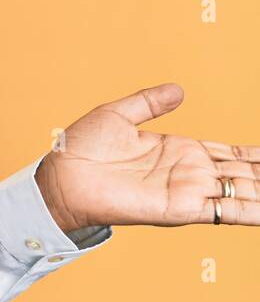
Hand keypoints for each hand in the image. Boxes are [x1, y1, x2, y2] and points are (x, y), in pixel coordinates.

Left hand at [34, 82, 258, 231]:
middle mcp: (189, 173)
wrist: (61, 174)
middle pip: (244, 173)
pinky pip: (225, 211)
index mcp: (180, 151)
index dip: (256, 154)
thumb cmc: (81, 148)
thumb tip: (177, 90)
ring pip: (242, 191)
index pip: (231, 153)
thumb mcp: (119, 115)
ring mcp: (187, 191)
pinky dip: (253, 211)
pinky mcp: (180, 208)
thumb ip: (149, 102)